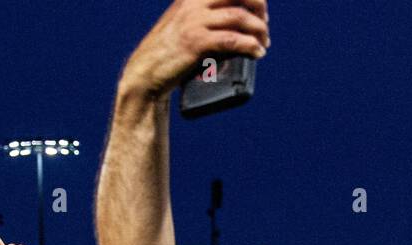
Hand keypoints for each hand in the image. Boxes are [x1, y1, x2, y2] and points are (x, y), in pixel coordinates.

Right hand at [122, 0, 269, 99]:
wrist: (146, 72)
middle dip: (259, 8)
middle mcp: (194, 3)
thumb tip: (239, 22)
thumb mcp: (185, 24)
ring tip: (263, 44)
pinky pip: (232, 40)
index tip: (261, 11)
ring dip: (258, 30)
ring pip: (239, 17)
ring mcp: (194, 21)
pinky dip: (250, 46)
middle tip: (264, 26)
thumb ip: (206, 17)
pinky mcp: (196, 42)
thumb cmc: (169, 52)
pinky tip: (257, 52)